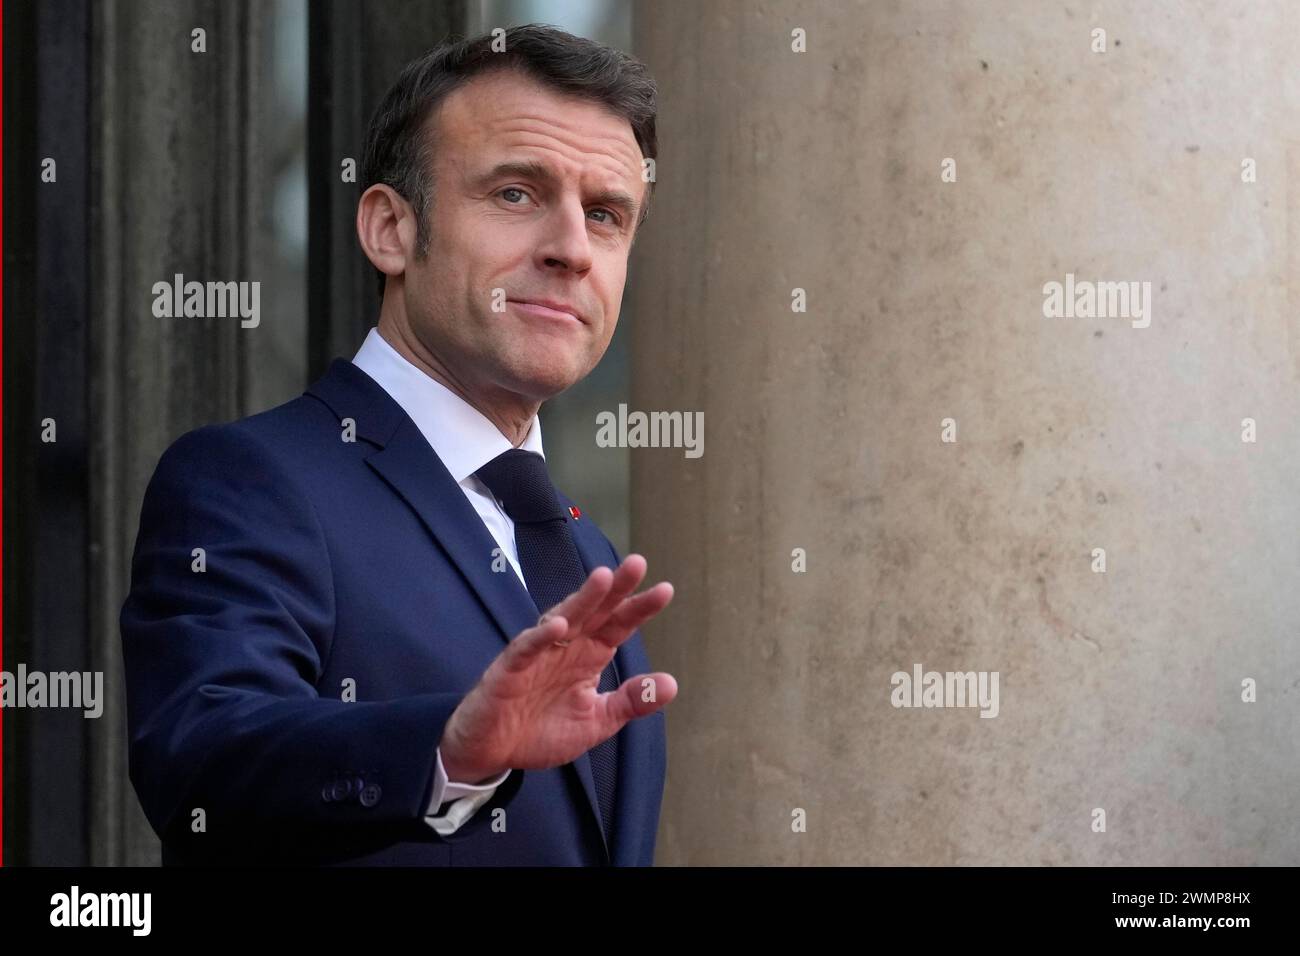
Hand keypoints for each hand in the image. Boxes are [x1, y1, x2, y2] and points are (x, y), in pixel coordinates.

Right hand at [439, 554, 676, 782]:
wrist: (493, 752)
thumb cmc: (543, 730)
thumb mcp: (597, 721)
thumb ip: (630, 702)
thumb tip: (671, 684)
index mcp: (589, 655)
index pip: (619, 625)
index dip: (640, 608)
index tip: (665, 590)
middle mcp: (566, 646)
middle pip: (595, 611)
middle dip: (615, 588)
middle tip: (637, 563)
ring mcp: (538, 654)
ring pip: (563, 618)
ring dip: (582, 599)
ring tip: (602, 579)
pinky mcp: (510, 669)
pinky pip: (526, 648)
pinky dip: (541, 637)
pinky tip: (559, 626)